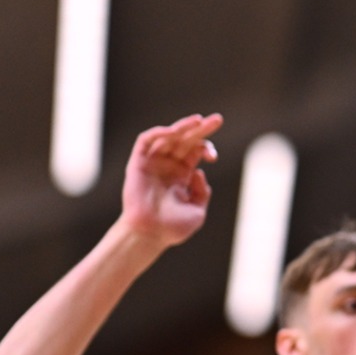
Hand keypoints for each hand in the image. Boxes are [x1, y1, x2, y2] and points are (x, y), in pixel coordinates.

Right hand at [119, 114, 221, 246]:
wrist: (151, 235)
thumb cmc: (173, 228)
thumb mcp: (198, 211)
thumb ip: (202, 192)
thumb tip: (199, 173)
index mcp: (182, 175)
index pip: (196, 151)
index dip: (206, 147)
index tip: (213, 156)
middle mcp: (168, 166)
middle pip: (185, 140)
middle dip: (201, 128)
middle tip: (217, 119)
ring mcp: (153, 163)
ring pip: (168, 136)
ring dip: (182, 127)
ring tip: (197, 121)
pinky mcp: (137, 163)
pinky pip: (145, 141)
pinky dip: (159, 133)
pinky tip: (173, 131)